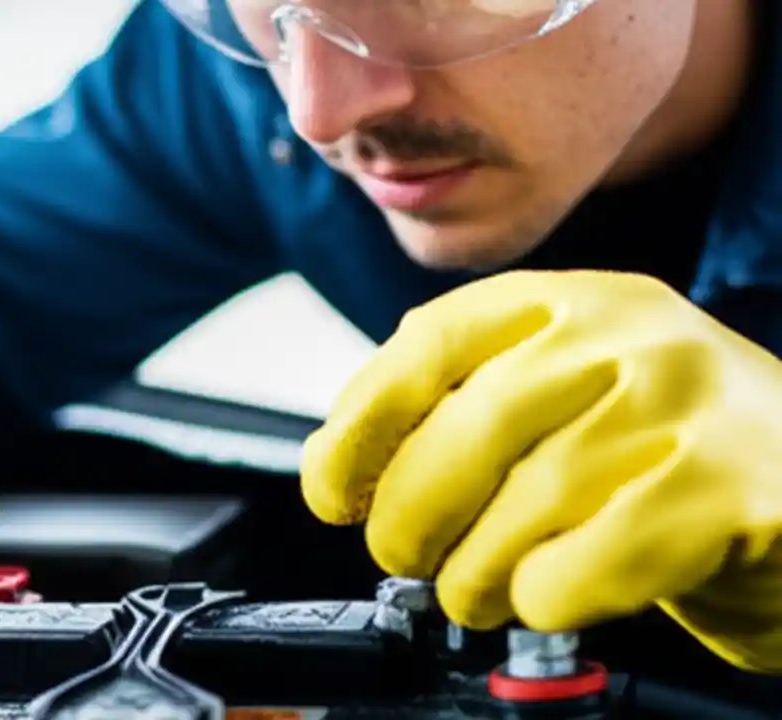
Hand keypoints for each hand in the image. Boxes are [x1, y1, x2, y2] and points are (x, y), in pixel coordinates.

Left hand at [301, 270, 781, 673]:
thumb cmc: (658, 459)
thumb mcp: (553, 404)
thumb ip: (453, 413)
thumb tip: (332, 465)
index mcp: (570, 302)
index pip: (430, 341)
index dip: (361, 423)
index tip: (330, 489)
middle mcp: (631, 336)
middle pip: (469, 426)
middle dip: (408, 513)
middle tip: (404, 556)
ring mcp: (691, 406)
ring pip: (527, 501)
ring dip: (474, 570)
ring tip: (474, 589)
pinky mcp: (735, 491)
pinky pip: (592, 559)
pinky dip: (546, 593)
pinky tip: (550, 593)